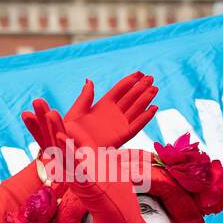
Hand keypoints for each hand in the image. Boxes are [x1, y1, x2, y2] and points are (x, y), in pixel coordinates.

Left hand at [22, 71, 156, 153]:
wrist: (69, 149)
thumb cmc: (68, 131)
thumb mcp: (77, 111)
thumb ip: (85, 97)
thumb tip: (89, 80)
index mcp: (102, 105)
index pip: (120, 90)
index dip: (130, 81)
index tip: (140, 73)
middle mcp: (113, 114)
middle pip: (130, 98)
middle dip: (141, 88)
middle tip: (151, 78)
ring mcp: (118, 124)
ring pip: (136, 110)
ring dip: (145, 100)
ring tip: (154, 89)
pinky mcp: (121, 136)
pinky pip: (136, 126)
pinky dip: (145, 118)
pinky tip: (154, 108)